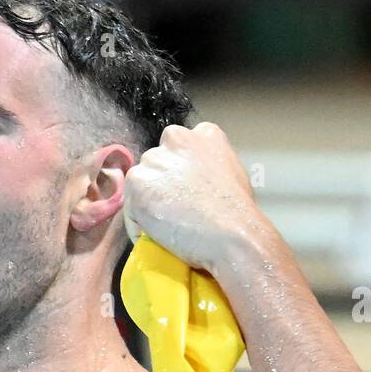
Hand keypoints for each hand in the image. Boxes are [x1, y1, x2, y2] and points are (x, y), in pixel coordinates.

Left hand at [123, 122, 272, 276]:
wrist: (232, 234)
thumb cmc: (239, 214)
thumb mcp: (231, 174)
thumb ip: (208, 168)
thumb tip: (193, 185)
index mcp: (204, 133)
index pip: (179, 150)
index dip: (178, 175)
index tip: (183, 196)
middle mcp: (176, 138)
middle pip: (156, 164)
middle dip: (160, 186)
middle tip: (173, 213)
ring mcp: (155, 160)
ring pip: (140, 185)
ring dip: (147, 205)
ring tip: (165, 229)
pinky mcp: (138, 183)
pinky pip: (131, 210)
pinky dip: (139, 226)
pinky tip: (157, 238)